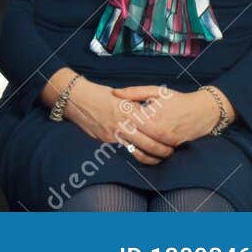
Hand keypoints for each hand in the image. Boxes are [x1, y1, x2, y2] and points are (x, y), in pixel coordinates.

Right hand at [59, 78, 174, 164]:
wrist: (75, 98)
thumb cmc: (99, 93)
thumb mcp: (121, 96)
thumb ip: (136, 106)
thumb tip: (151, 115)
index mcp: (129, 109)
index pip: (154, 127)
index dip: (167, 136)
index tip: (176, 139)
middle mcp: (123, 123)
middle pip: (150, 142)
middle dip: (164, 150)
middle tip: (173, 152)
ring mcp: (114, 133)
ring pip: (139, 151)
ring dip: (152, 157)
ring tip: (161, 158)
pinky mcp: (106, 140)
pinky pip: (126, 151)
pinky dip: (137, 155)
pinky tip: (143, 157)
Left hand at [111, 85, 224, 149]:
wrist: (203, 110)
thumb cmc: (178, 99)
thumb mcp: (156, 91)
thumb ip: (134, 92)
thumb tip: (115, 93)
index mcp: (153, 115)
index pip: (129, 121)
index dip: (117, 122)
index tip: (109, 118)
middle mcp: (160, 130)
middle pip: (135, 137)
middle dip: (122, 135)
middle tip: (112, 131)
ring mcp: (168, 141)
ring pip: (145, 149)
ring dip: (133, 146)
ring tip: (122, 140)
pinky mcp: (174, 148)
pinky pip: (158, 155)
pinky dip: (147, 155)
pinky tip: (137, 149)